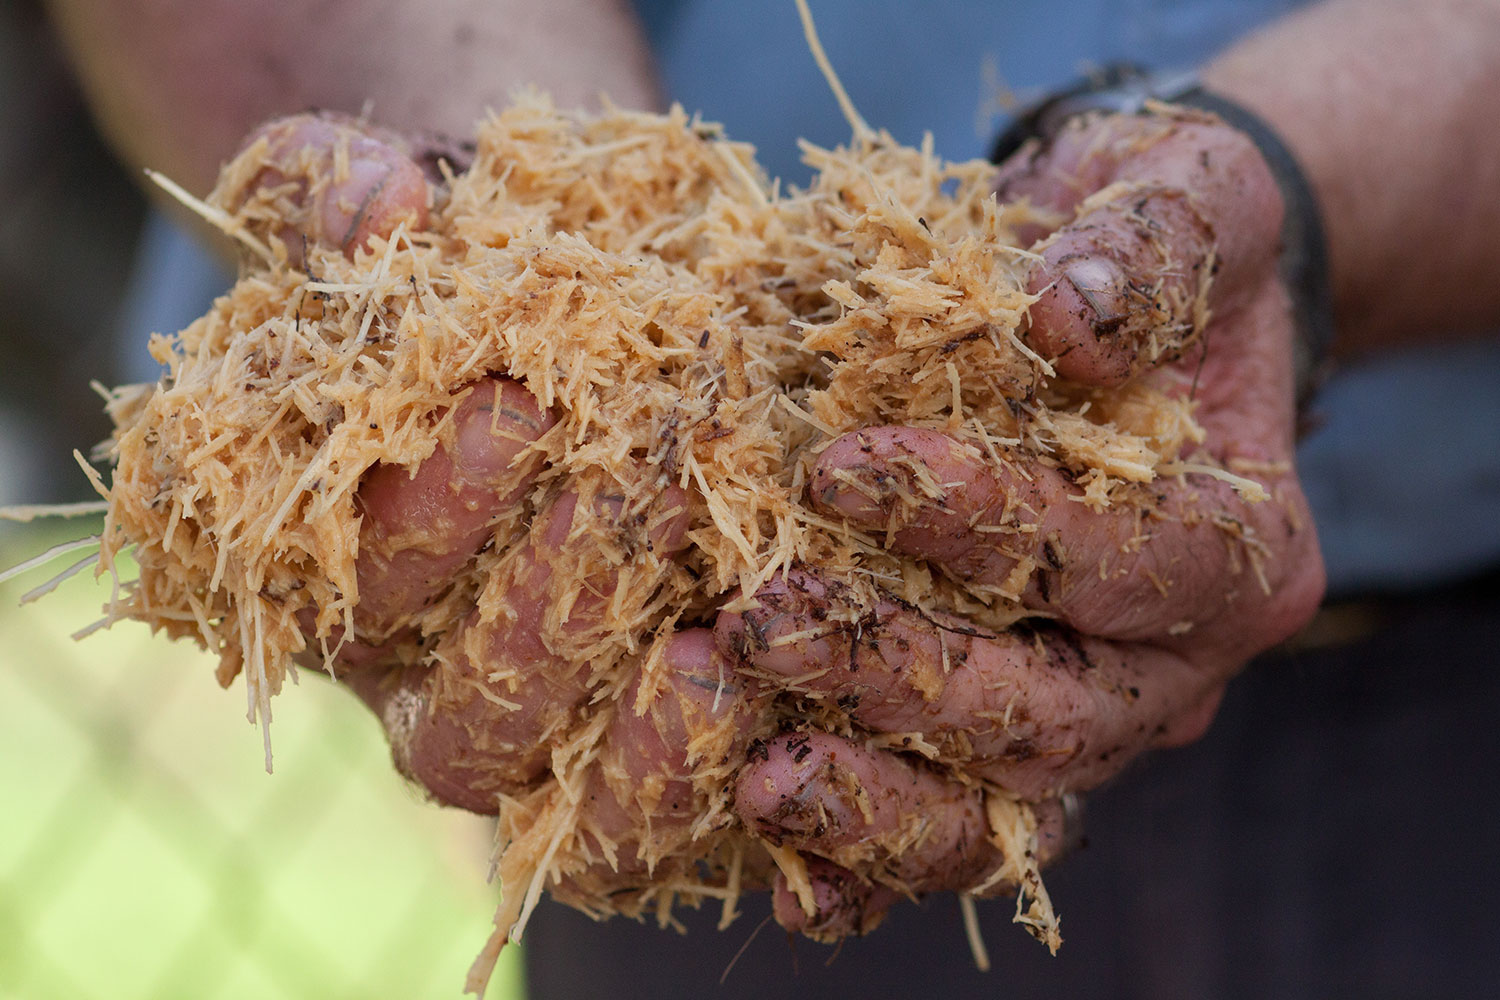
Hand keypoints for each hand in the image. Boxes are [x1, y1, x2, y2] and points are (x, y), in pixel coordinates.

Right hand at [236, 114, 760, 884]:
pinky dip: (737, 803)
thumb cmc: (516, 277)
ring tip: (717, 643)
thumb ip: (352, 193)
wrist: (634, 329)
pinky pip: (694, 841)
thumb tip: (382, 211)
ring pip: (581, 823)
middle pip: (469, 729)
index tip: (516, 400)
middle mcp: (456, 693)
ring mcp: (578, 751)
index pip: (365, 581)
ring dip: (642, 749)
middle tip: (645, 491)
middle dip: (550, 610)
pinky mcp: (688, 776)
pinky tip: (797, 727)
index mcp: (364, 580)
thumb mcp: (431, 211)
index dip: (426, 510)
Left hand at [718, 110, 1326, 932]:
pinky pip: (950, 824)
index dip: (993, 528)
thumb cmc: (1146, 250)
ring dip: (882, 802)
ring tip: (763, 777)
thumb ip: (1152, 247)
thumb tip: (1067, 317)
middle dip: (907, 678)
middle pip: (1058, 716)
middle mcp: (1174, 665)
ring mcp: (1089, 717)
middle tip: (765, 624)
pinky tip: (779, 858)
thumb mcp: (1184, 199)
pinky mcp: (1007, 740)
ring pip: (1004, 804)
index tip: (844, 473)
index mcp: (1238, 546)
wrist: (1120, 321)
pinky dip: (870, 860)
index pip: (1125, 565)